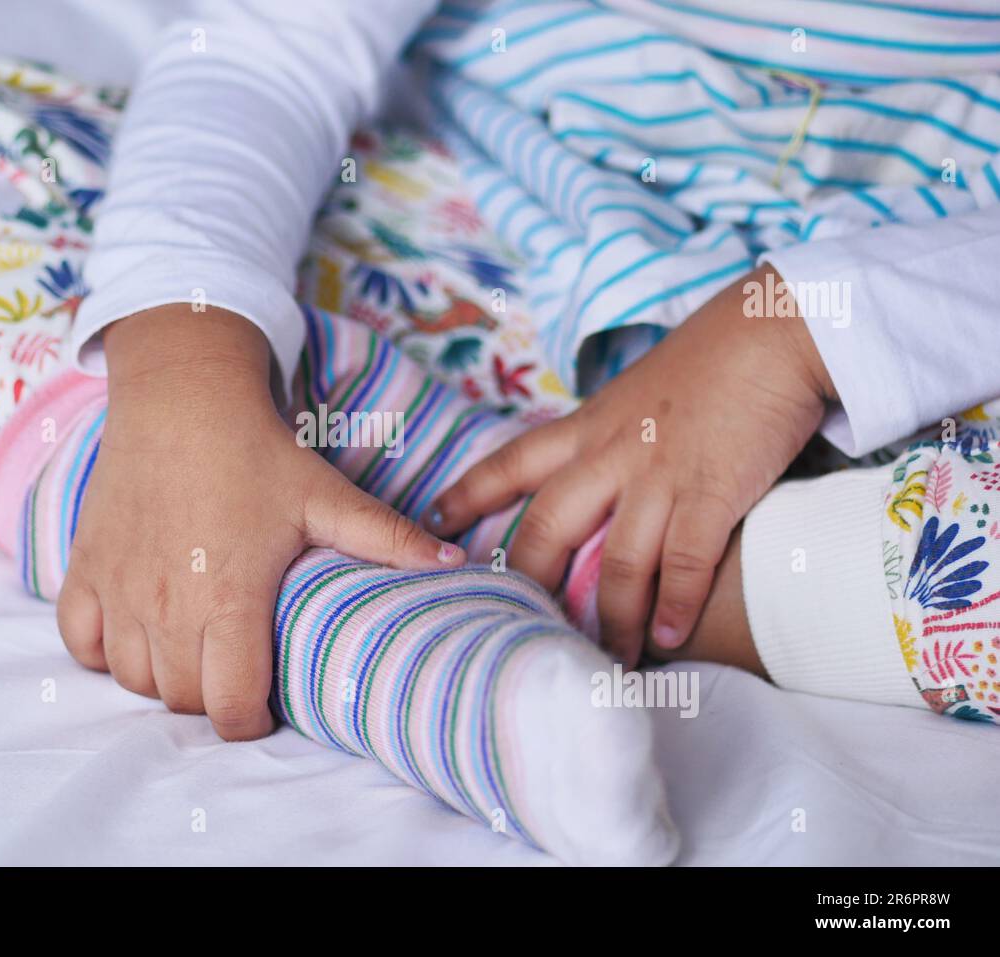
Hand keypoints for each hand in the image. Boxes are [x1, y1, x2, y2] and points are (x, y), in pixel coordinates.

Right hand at [57, 305, 462, 739]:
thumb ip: (387, 539)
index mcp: (229, 600)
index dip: (253, 720)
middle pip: (184, 701)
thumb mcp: (326, 496)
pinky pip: (80, 643)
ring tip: (196, 644)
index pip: (231, 709)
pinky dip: (105, 649)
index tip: (267, 700)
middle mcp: (166, 606)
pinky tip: (138, 628)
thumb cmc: (256, 450)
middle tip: (238, 663)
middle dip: (214, 697)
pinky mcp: (85, 569)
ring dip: (164, 676)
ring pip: (134, 680)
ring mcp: (119, 590)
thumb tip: (459, 562)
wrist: (180, 395)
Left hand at [428, 264, 833, 665]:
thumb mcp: (639, 393)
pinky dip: (674, 606)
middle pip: (548, 527)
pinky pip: (684, 562)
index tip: (434, 518)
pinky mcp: (712, 492)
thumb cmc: (713, 359)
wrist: (774, 330)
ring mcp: (659, 476)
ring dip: (610, 620)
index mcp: (589, 425)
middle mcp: (611, 454)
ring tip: (606, 662)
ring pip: (617, 564)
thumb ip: (611, 435)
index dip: (468, 492)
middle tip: (513, 628)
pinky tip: (666, 640)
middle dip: (528, 583)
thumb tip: (598, 471)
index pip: (511, 461)